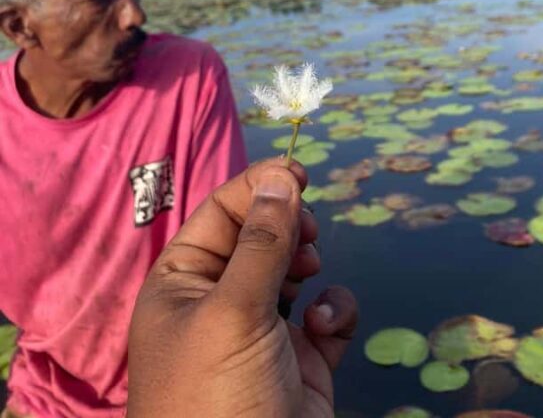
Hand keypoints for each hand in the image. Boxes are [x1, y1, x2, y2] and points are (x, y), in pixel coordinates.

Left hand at [127, 158, 357, 417]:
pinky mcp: (303, 359)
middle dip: (289, 225)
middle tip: (307, 232)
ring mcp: (263, 329)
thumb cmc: (217, 395)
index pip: (221, 212)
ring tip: (308, 275)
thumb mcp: (232, 310)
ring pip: (296, 269)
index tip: (299, 170)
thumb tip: (280, 176)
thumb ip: (261, 240)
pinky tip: (327, 325)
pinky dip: (335, 310)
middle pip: (261, 234)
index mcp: (184, 281)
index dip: (259, 185)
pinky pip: (326, 313)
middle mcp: (221, 299)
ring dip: (309, 263)